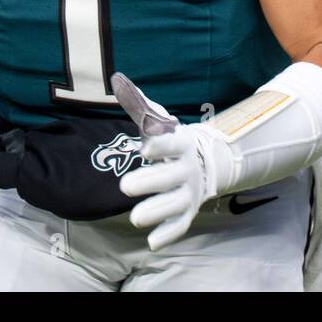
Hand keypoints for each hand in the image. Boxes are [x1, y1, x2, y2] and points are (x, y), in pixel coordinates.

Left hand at [112, 72, 230, 250]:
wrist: (204, 161)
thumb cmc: (170, 138)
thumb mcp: (158, 119)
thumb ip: (138, 103)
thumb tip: (116, 78)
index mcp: (181, 142)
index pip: (172, 143)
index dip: (160, 146)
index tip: (143, 148)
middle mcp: (188, 168)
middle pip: (170, 176)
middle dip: (150, 182)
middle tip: (125, 186)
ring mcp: (190, 191)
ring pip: (176, 203)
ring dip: (157, 211)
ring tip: (134, 218)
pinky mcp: (188, 209)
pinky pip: (181, 224)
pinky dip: (170, 233)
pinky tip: (152, 243)